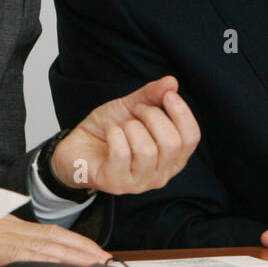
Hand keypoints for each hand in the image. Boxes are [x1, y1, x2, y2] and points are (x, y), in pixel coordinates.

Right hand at [0, 214, 110, 266]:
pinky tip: (59, 264)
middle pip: (51, 236)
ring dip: (71, 253)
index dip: (72, 241)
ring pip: (42, 244)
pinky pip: (20, 253)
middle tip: (105, 258)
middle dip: (81, 248)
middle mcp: (5, 225)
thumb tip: (11, 258)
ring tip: (94, 261)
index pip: (46, 232)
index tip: (92, 250)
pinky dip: (43, 258)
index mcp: (4, 224)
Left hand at [52, 76, 199, 193]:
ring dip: (131, 127)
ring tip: (121, 125)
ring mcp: (138, 183)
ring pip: (146, 149)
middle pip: (172, 143)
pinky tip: (109, 133)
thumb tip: (172, 82)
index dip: (182, 112)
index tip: (167, 95)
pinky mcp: (115, 184)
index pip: (191, 137)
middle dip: (152, 116)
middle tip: (136, 111)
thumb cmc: (109, 129)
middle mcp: (161, 175)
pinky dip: (114, 134)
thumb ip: (152, 95)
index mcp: (172, 158)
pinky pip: (121, 153)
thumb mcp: (132, 106)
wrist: (77, 145)